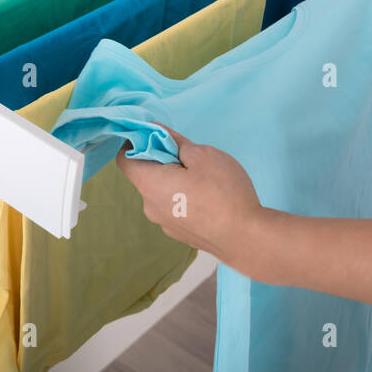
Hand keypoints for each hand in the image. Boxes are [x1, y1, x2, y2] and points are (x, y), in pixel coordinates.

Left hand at [115, 124, 263, 265]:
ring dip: (175, 179)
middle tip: (190, 154)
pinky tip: (210, 197)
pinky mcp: (182, 234)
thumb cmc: (223, 192)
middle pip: (145, 176)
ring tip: (205, 177)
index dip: (136, 142)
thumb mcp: (203, 155)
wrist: (246, 238)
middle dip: (162, 160)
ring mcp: (166, 224)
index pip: (124, 160)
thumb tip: (158, 132)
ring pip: (162, 192)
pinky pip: (175, 207)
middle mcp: (150, 207)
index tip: (157, 135)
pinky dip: (184, 197)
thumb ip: (176, 142)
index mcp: (150, 185)